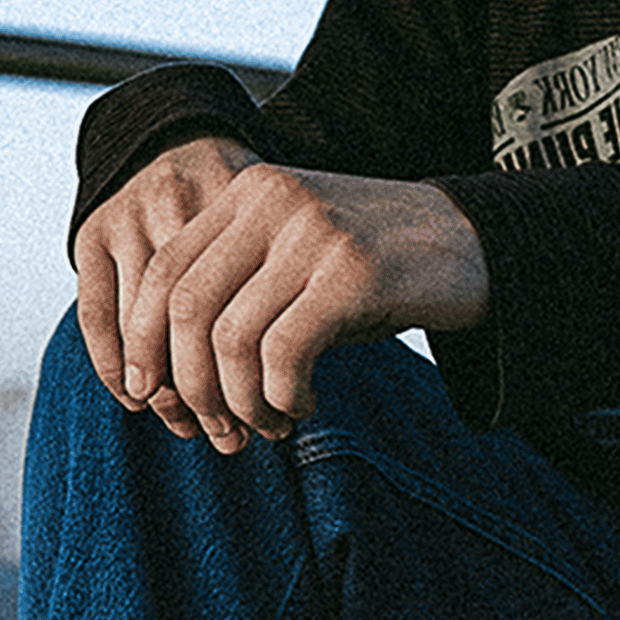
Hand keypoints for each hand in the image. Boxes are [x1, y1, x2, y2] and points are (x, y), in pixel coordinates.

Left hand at [75, 143, 490, 449]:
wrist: (474, 245)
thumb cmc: (376, 270)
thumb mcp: (297, 261)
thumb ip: (237, 292)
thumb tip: (167, 375)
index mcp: (248, 192)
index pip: (163, 270)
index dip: (144, 342)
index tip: (151, 395)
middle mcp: (274, 202)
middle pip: (185, 307)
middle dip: (189, 384)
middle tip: (214, 428)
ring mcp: (315, 234)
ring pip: (230, 338)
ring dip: (239, 401)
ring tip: (266, 423)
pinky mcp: (354, 273)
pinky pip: (283, 353)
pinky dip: (281, 397)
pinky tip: (301, 407)